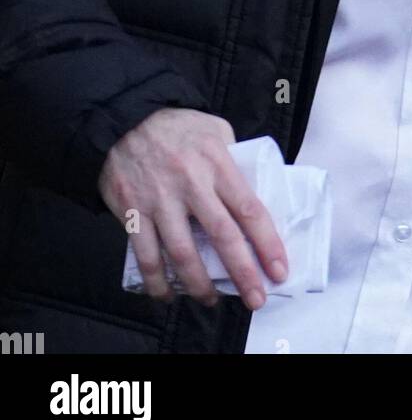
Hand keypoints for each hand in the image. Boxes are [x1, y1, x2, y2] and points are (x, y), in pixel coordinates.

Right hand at [98, 108, 287, 310]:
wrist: (124, 118)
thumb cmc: (176, 126)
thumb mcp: (215, 130)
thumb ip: (234, 159)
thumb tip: (254, 190)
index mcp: (217, 163)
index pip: (249, 208)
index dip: (267, 243)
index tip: (279, 270)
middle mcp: (190, 183)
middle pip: (222, 235)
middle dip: (242, 272)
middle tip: (256, 298)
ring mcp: (159, 200)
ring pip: (183, 253)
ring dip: (200, 284)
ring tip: (211, 300)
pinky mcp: (132, 212)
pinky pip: (146, 256)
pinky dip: (158, 282)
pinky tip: (167, 296)